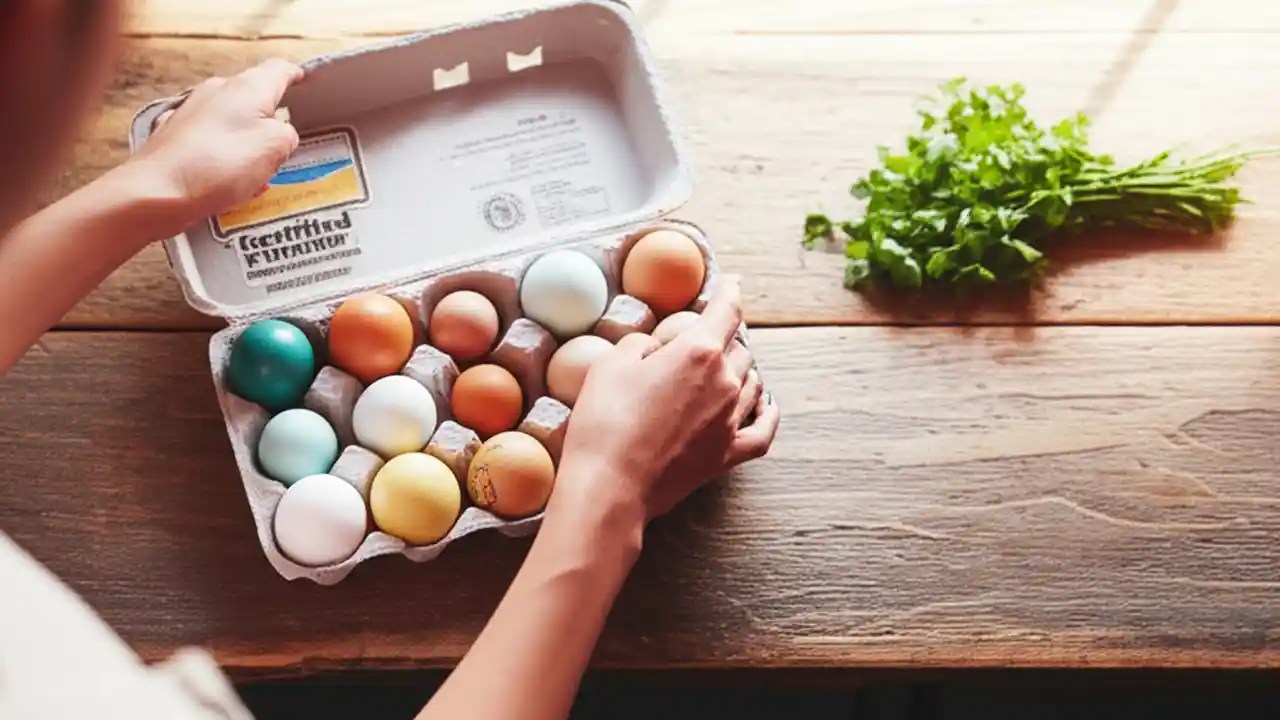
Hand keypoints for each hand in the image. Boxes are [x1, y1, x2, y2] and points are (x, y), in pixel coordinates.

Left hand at [128, 58, 303, 234]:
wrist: (157, 191)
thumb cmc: (220, 165)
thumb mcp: (276, 147)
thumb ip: (287, 135)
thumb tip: (280, 134)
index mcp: (246, 87)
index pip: (279, 70)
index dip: (296, 76)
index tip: (305, 81)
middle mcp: (216, 92)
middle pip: (253, 96)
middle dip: (271, 116)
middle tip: (286, 141)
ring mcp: (191, 112)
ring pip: (231, 120)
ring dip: (248, 140)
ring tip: (259, 170)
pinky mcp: (173, 137)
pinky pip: (210, 142)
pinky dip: (224, 157)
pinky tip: (228, 181)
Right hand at [551, 277, 780, 534]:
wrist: (610, 486)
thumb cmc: (604, 421)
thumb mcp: (609, 365)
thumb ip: (640, 345)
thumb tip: (655, 348)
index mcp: (698, 351)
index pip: (725, 310)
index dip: (729, 291)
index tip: (731, 282)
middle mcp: (725, 382)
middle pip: (738, 348)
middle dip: (724, 337)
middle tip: (704, 338)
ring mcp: (730, 420)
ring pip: (752, 382)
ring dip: (741, 370)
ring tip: (725, 367)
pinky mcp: (727, 455)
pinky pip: (762, 430)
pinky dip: (768, 414)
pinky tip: (767, 405)